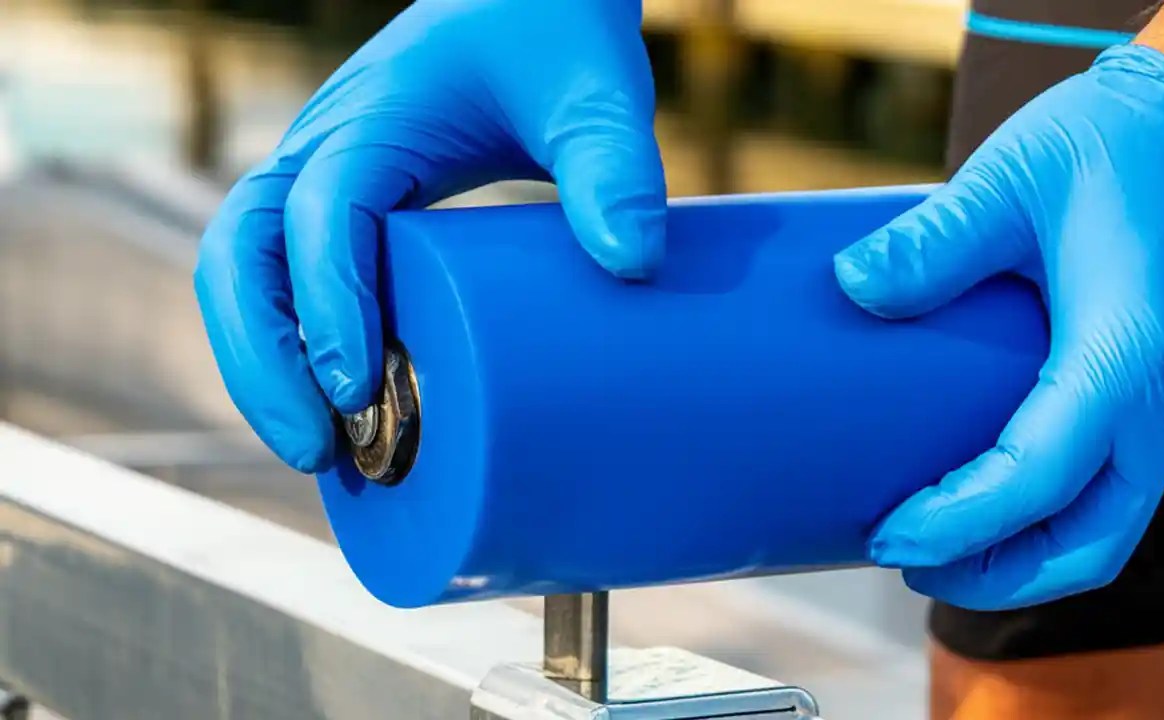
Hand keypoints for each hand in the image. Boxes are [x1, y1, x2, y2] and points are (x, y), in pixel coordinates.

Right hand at [194, 0, 664, 471]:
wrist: (526, 1)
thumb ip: (615, 166)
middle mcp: (327, 150)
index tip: (356, 386)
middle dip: (259, 359)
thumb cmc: (553, 31)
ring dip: (262, 365)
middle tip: (320, 452)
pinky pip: (283, 278)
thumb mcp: (592, 93)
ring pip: (245, 273)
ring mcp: (326, 180)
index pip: (319, 213)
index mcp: (375, 120)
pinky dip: (291, 346)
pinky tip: (339, 408)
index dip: (328, 302)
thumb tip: (634, 265)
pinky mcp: (346, 209)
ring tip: (325, 452)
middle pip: (238, 254)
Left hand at [835, 45, 1163, 609]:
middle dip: (997, 572)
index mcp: (1127, 355)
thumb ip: (934, 241)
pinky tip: (999, 485)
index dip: (959, 524)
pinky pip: (1124, 482)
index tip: (887, 535)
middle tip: (908, 558)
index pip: (1037, 482)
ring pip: (1113, 521)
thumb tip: (852, 286)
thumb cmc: (1122, 142)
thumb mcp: (1013, 176)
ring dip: (1029, 550)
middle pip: (1090, 543)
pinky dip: (1060, 509)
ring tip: (942, 538)